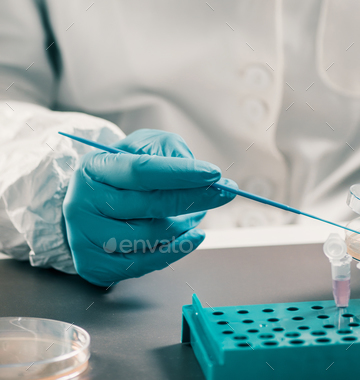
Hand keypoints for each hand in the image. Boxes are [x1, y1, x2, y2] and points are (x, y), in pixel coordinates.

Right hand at [63, 129, 235, 285]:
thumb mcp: (141, 146)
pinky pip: (144, 263)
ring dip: (184, 226)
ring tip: (200, 212)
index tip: (214, 173)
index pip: (142, 169)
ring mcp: (85, 237)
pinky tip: (194, 236)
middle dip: (195, 198)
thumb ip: (167, 150)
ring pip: (149, 236)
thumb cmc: (121, 171)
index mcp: (94, 167)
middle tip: (225, 193)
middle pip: (150, 204)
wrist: (87, 203)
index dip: (180, 172)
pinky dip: (175, 250)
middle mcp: (83, 203)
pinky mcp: (93, 264)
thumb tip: (198, 173)